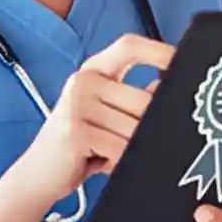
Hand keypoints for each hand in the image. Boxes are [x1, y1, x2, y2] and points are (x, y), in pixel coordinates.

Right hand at [15, 34, 172, 204]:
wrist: (37, 175)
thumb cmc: (79, 145)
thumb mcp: (106, 116)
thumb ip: (134, 99)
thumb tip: (167, 86)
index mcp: (92, 72)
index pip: (129, 47)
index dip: (158, 51)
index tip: (183, 60)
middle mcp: (82, 81)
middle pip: (142, 99)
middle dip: (149, 128)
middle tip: (141, 143)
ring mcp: (77, 104)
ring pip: (135, 128)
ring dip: (134, 149)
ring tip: (114, 154)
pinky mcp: (76, 131)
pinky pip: (121, 147)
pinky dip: (121, 161)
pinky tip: (107, 163)